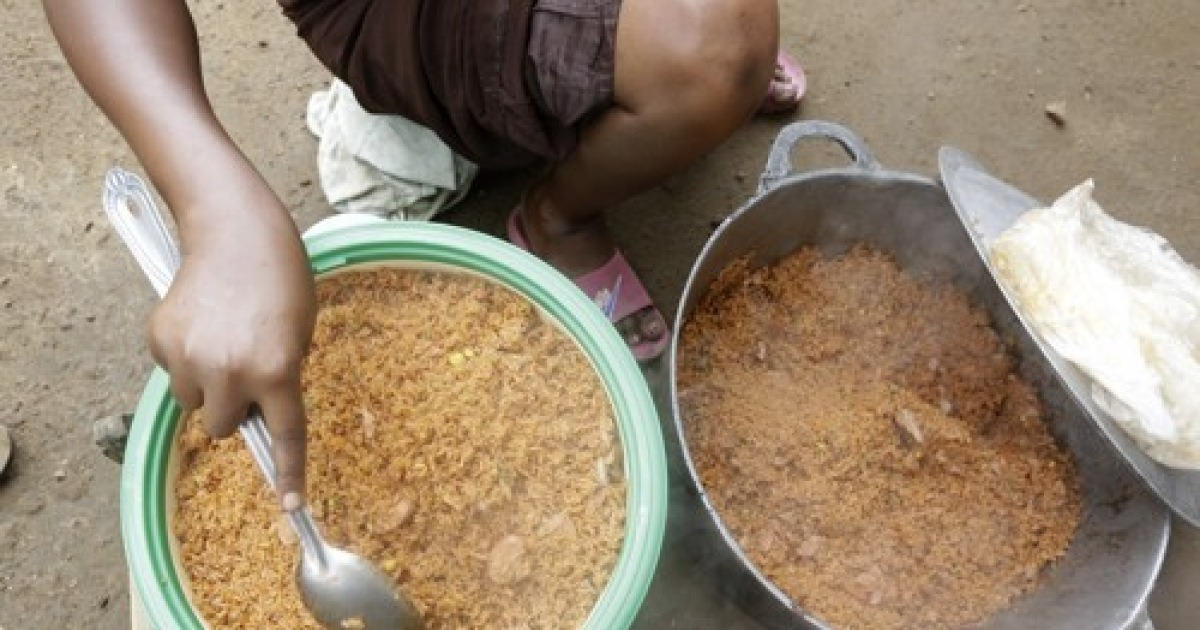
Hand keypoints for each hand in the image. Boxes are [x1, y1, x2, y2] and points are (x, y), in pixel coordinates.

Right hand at [149, 189, 314, 510]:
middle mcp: (230, 371)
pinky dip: (184, 357)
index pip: (285, 434)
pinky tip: (200, 321)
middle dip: (233, 408)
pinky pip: (172, 370)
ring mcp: (190, 357)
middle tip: (245, 370)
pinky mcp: (160, 339)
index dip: (289, 473)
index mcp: (276, 369)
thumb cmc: (281, 275)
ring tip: (221, 338)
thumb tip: (262, 408)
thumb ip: (284, 373)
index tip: (293, 506)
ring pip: (194, 403)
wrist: (235, 228)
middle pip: (224, 427)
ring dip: (206, 384)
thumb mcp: (301, 330)